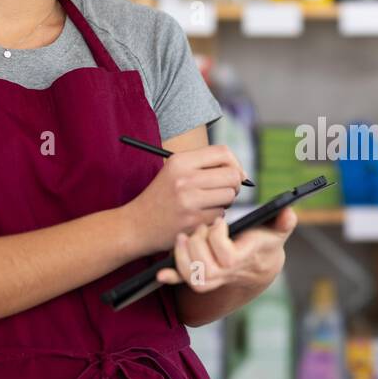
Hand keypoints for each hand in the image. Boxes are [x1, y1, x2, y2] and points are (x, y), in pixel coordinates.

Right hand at [124, 145, 249, 252]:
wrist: (136, 225)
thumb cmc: (161, 197)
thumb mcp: (175, 172)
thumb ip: (204, 166)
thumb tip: (241, 173)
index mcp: (180, 161)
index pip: (223, 153)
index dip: (235, 164)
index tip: (236, 174)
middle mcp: (184, 178)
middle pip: (232, 175)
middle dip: (234, 185)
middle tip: (225, 191)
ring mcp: (188, 200)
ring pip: (229, 197)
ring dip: (224, 203)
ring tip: (208, 204)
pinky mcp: (193, 221)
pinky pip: (220, 216)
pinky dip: (215, 217)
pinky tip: (199, 216)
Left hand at [156, 207, 297, 292]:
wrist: (259, 266)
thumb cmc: (266, 242)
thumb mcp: (277, 230)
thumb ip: (284, 222)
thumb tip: (288, 212)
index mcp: (243, 259)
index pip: (226, 257)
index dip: (218, 239)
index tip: (220, 221)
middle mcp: (227, 273)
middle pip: (205, 269)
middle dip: (198, 245)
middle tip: (199, 227)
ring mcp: (214, 278)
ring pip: (193, 277)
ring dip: (183, 257)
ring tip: (182, 238)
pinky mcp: (202, 277)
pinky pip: (185, 282)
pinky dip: (173, 277)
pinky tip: (161, 273)